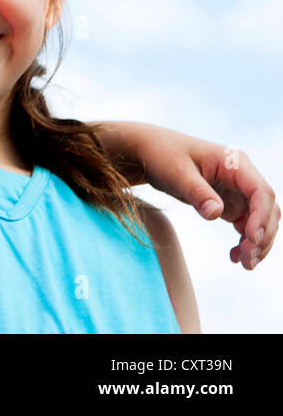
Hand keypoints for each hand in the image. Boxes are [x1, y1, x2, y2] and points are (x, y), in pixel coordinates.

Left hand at [119, 123, 277, 270]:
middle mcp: (242, 177)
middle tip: (247, 259)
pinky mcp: (229, 202)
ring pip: (260, 220)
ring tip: (244, 263)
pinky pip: (245, 225)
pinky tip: (235, 256)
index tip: (251, 239)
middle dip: (262, 235)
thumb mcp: (176, 172)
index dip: (261, 217)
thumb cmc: (161, 155)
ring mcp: (237, 191)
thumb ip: (197, 192)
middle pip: (267, 209)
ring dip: (257, 243)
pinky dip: (245, 242)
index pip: (261, 192)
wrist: (147, 152)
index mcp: (235, 163)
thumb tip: (216, 213)